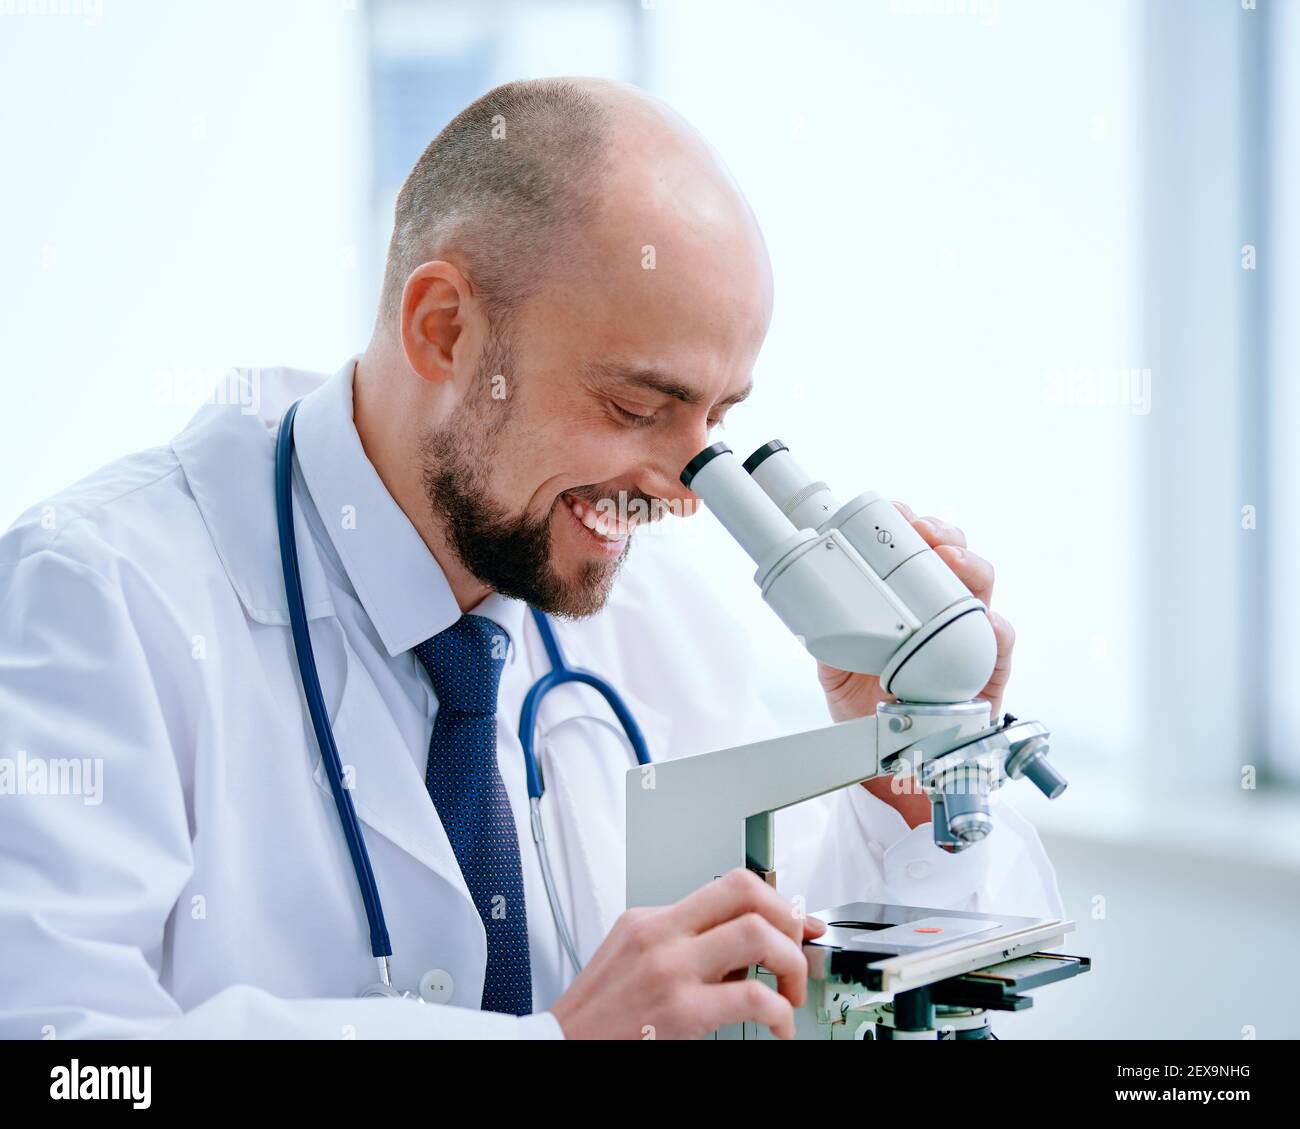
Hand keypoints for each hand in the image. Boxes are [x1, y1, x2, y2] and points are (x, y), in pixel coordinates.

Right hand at [549, 868, 826, 1039]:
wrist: (561, 1046)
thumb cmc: (598, 1013)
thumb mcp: (631, 957)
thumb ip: (679, 944)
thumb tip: (740, 953)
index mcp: (650, 919)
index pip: (729, 885)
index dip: (778, 901)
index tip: (799, 924)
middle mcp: (661, 933)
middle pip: (745, 890)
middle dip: (788, 919)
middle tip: (795, 953)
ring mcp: (670, 968)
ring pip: (756, 933)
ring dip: (790, 963)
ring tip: (789, 992)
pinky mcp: (680, 1009)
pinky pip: (753, 997)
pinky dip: (780, 1013)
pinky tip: (777, 1026)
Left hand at [817, 503, 1015, 825]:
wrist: (892, 765)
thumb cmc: (871, 709)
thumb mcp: (837, 671)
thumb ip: (829, 640)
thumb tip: (806, 615)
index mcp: (907, 604)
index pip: (913, 553)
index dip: (908, 527)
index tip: (895, 512)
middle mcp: (941, 612)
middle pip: (953, 557)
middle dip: (941, 533)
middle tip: (922, 530)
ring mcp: (968, 637)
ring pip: (981, 586)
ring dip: (968, 564)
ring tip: (949, 558)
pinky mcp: (990, 670)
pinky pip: (1000, 640)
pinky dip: (993, 626)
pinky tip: (980, 618)